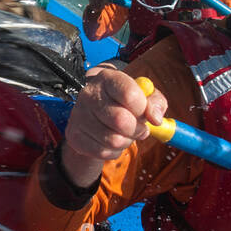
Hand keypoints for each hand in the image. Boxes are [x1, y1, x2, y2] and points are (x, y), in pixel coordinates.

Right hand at [60, 67, 162, 186]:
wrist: (96, 114)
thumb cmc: (124, 103)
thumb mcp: (144, 96)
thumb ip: (155, 103)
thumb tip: (156, 118)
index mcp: (108, 78)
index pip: (130, 95)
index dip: (143, 109)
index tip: (145, 114)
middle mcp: (89, 94)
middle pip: (121, 120)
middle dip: (137, 130)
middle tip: (139, 129)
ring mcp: (79, 115)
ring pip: (113, 140)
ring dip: (126, 142)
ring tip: (124, 134)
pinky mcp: (74, 135)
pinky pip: (103, 152)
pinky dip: (114, 152)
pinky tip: (112, 141)